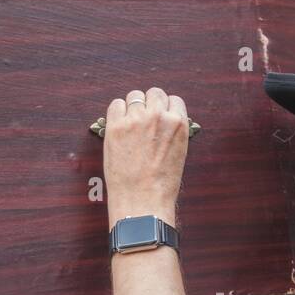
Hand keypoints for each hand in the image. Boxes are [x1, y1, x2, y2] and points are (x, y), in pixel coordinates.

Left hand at [103, 86, 188, 227]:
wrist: (143, 201)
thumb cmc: (162, 185)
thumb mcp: (178, 154)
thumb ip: (172, 132)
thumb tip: (164, 122)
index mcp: (179, 124)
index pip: (173, 100)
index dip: (166, 109)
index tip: (160, 117)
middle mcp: (158, 116)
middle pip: (155, 93)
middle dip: (150, 104)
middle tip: (145, 121)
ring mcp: (136, 119)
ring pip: (135, 95)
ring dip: (133, 106)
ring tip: (131, 124)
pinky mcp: (115, 126)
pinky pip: (115, 104)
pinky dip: (117, 113)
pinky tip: (119, 127)